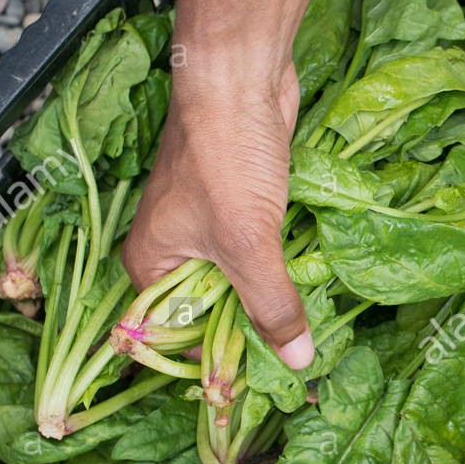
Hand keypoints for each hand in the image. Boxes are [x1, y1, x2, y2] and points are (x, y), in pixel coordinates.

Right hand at [121, 59, 313, 367]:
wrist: (240, 80)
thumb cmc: (227, 158)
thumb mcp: (249, 244)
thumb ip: (270, 305)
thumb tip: (297, 361)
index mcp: (152, 267)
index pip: (175, 337)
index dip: (217, 360)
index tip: (263, 383)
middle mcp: (173, 252)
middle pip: (211, 313)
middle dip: (251, 333)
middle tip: (299, 361)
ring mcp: (208, 229)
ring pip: (241, 283)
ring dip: (273, 301)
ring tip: (312, 333)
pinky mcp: (241, 209)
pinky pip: (261, 254)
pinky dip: (284, 268)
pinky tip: (313, 287)